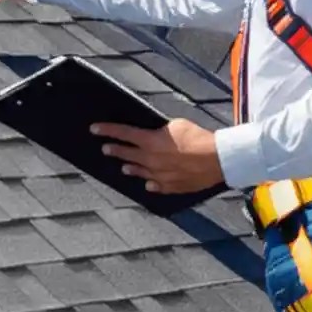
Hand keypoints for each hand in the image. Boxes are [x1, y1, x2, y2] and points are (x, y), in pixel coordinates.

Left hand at [93, 118, 223, 193]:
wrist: (217, 159)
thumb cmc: (198, 138)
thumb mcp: (176, 125)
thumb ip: (161, 130)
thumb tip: (156, 133)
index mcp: (150, 141)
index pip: (123, 133)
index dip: (107, 130)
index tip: (93, 129)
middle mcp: (151, 160)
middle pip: (127, 154)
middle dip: (115, 150)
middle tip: (105, 149)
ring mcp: (159, 176)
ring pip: (140, 172)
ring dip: (131, 167)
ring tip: (124, 167)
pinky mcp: (171, 186)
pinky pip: (157, 186)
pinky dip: (151, 183)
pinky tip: (148, 183)